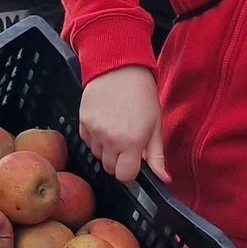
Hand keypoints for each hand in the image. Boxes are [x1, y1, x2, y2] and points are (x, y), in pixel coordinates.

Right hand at [79, 66, 167, 184]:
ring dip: (107, 150)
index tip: (134, 163)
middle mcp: (110, 140)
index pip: (125, 176)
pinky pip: (88, 142)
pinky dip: (96, 139)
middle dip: (119, 161)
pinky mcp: (83, 123)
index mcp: (132, 142)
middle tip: (127, 143)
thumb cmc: (141, 94)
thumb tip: (163, 179)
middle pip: (110, 169)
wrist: (119, 68)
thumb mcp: (156, 125)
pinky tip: (105, 123)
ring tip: (116, 129)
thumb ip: (157, 156)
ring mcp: (94, 131)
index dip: (131, 173)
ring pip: (98, 156)